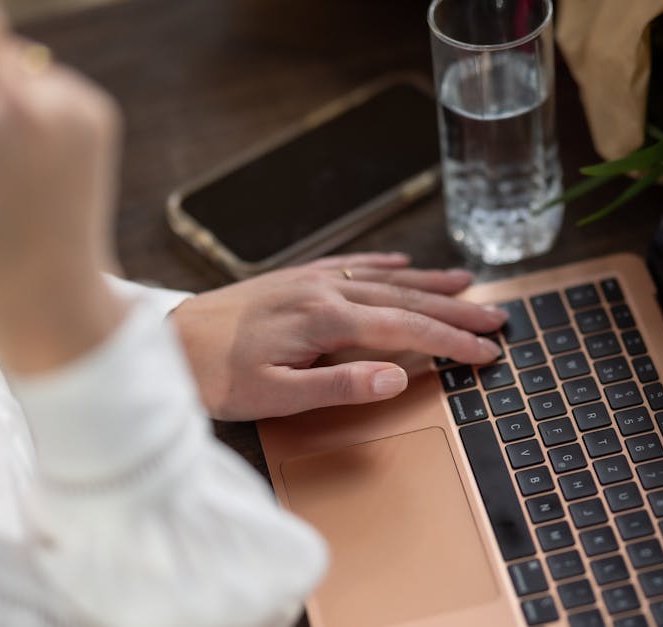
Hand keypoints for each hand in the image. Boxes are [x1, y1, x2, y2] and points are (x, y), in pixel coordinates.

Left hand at [171, 253, 507, 420]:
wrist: (164, 340)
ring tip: (468, 283)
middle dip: (455, 310)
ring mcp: (310, 280)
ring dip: (429, 282)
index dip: (451, 342)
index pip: (406, 331)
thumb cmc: (215, 375)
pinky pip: (351, 264)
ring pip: (384, 278)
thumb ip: (339, 385)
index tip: (487, 353)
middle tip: (498, 319)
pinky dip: (383, 264)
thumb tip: (397, 375)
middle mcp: (325, 291)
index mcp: (326, 321)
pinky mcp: (294, 278)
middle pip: (405, 299)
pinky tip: (402, 263)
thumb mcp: (275, 396)